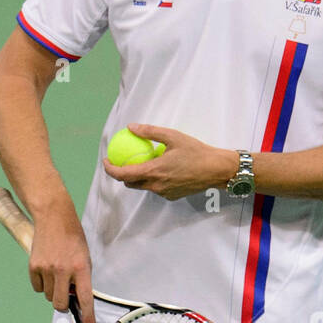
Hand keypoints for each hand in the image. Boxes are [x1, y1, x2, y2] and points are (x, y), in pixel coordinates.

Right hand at [29, 198, 94, 322]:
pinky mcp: (33, 266)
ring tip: (57, 274)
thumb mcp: (85, 258)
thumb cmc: (73, 239)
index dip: (88, 315)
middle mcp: (63, 270)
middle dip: (64, 304)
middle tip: (66, 295)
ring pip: (48, 296)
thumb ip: (82, 279)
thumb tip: (76, 300)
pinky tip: (47, 271)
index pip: (85, 298)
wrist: (53, 218)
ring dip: (53, 291)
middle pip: (60, 303)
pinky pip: (37, 287)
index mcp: (81, 268)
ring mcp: (46, 268)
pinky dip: (42, 284)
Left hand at [101, 122, 240, 199]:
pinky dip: (153, 179)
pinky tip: (161, 169)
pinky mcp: (172, 196)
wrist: (216, 170)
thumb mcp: (172, 136)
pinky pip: (156, 188)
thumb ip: (149, 132)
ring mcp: (164, 193)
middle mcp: (156, 185)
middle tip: (123, 161)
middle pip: (130, 183)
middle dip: (122, 174)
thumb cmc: (196, 152)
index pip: (123, 175)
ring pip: (143, 186)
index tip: (107, 160)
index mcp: (153, 171)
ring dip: (139, 177)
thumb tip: (131, 127)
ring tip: (144, 162)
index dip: (110, 169)